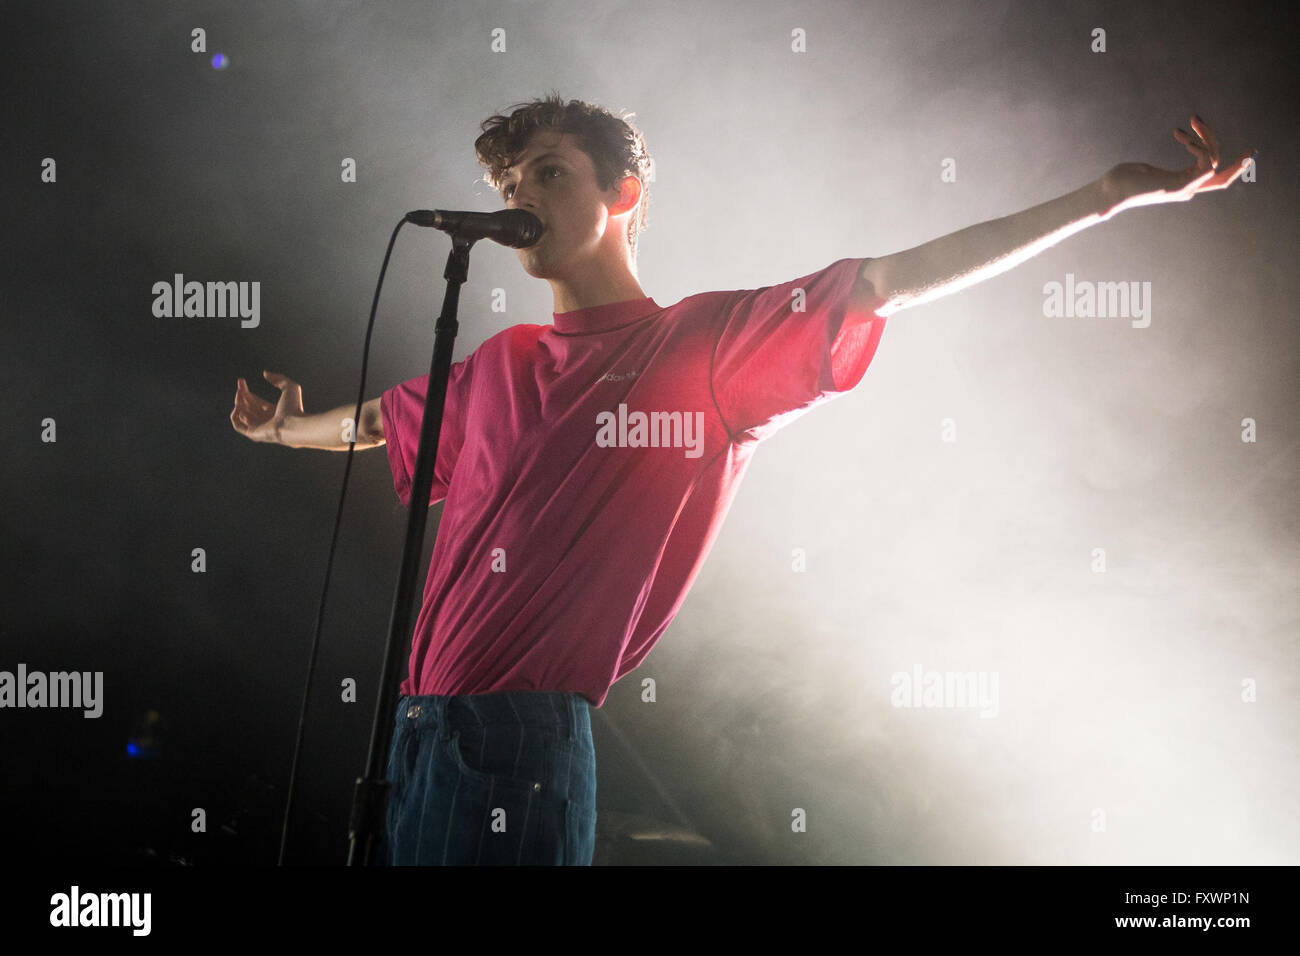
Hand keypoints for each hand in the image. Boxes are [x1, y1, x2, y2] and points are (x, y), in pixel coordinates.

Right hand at [231, 371, 303, 443]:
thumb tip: (265, 373)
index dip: (247, 392)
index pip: (256, 402)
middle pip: (248, 407)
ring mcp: (259, 428)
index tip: (241, 381)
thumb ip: (279, 378)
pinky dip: (234, 416)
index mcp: (274, 412)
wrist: (293, 424)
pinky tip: (237, 406)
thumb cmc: (294, 407)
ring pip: (242, 415)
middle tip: (239, 385)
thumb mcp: (289, 387)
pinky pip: (238, 426)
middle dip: (241, 395)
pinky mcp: (252, 434)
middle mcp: (265, 420)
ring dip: (238, 403)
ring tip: (239, 394)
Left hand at [1101, 115, 1254, 213]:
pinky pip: (1206, 164)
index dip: (1236, 167)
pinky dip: (1200, 146)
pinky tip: (1181, 135)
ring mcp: (1185, 189)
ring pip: (1215, 161)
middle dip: (1237, 157)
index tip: (1250, 150)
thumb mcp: (1147, 169)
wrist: (1109, 191)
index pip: (1217, 178)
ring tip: (1191, 122)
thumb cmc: (1122, 179)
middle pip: (1223, 172)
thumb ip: (1162, 169)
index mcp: (1184, 184)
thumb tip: (1162, 167)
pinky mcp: (1179, 186)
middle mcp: (1188, 189)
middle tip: (1226, 133)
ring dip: (1207, 137)